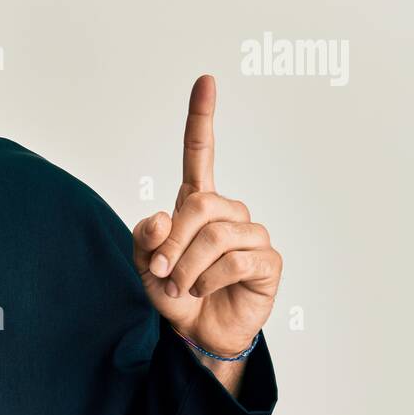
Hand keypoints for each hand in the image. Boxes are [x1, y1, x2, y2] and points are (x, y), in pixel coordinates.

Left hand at [132, 75, 281, 356]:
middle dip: (174, 242)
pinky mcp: (268, 261)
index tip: (206, 81)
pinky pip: (236, 261)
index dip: (202, 119)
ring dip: (189, 268)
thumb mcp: (146, 266)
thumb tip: (162, 217)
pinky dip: (210, 280)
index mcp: (196, 204)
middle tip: (163, 271)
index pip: (200, 154)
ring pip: (216, 236)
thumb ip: (146, 239)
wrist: (195, 333)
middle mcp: (227, 213)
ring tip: (183, 287)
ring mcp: (251, 235)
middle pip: (201, 205)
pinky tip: (206, 291)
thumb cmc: (174, 292)